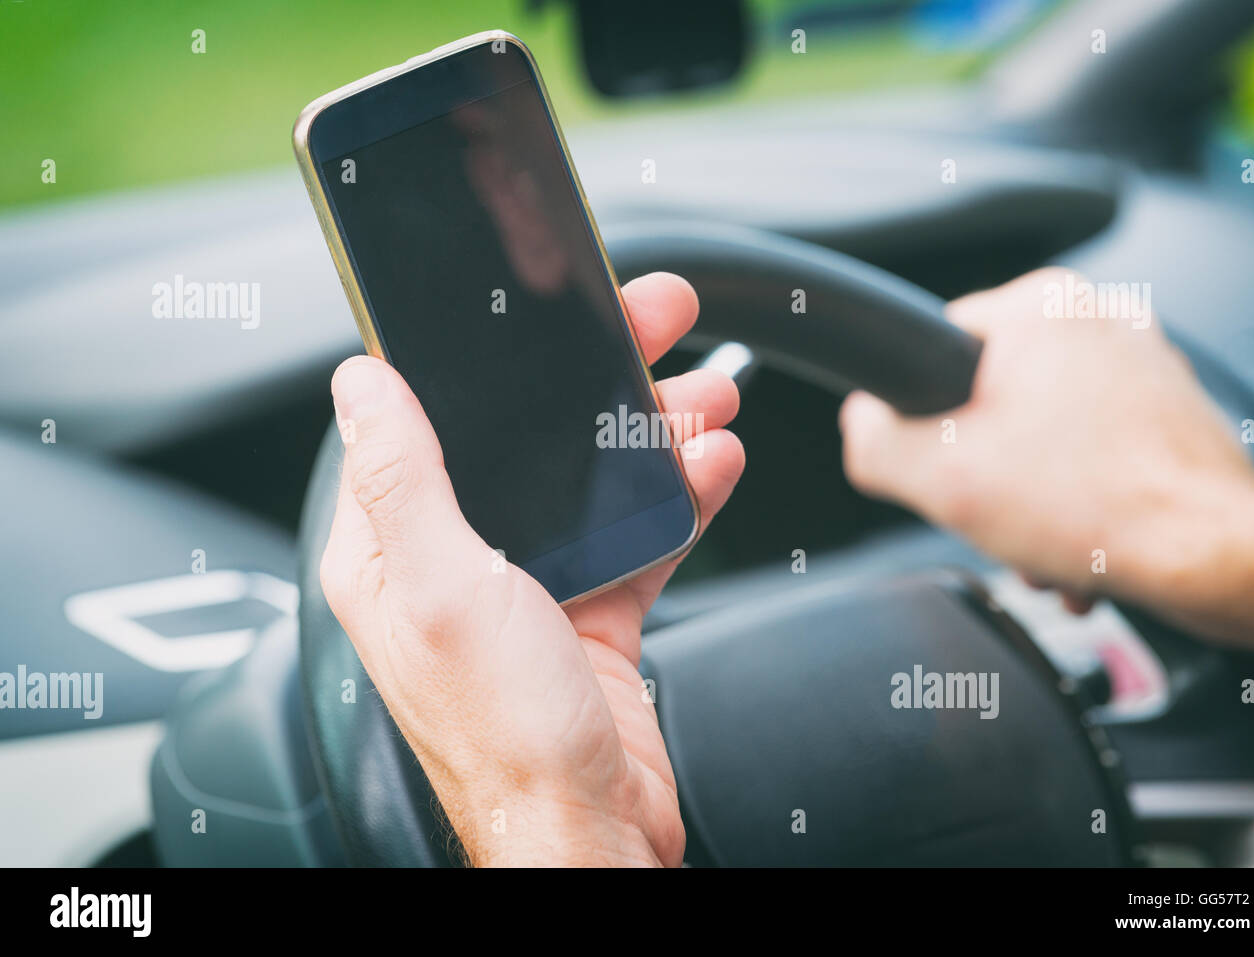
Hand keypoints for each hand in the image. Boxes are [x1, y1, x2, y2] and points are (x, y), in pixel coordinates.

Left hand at [319, 273, 742, 865]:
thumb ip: (403, 481)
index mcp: (394, 552)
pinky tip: (711, 466)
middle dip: (600, 378)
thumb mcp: (443, 589)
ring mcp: (529, 587)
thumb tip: (360, 385)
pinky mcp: (590, 611)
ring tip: (708, 396)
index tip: (545, 310)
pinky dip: (676, 497)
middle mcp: (457, 563)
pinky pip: (636, 532)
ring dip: (652, 430)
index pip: (433, 421)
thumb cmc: (505, 731)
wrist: (589, 827)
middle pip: (529, 440)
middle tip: (659, 322)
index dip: (491, 360)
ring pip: (591, 479)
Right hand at [840, 267, 1253, 647]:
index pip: (934, 350)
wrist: (1210, 555)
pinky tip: (1079, 551)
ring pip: (1043, 437)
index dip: (922, 422)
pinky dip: (1078, 504)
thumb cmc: (1097, 508)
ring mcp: (1143, 363)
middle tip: (996, 518)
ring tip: (1044, 548)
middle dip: (985, 477)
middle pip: (990, 403)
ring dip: (1031, 503)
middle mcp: (1097, 319)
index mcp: (1039, 308)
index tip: (943, 468)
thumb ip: (872, 440)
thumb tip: (864, 424)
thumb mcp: (937, 477)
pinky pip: (1093, 455)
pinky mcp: (1170, 411)